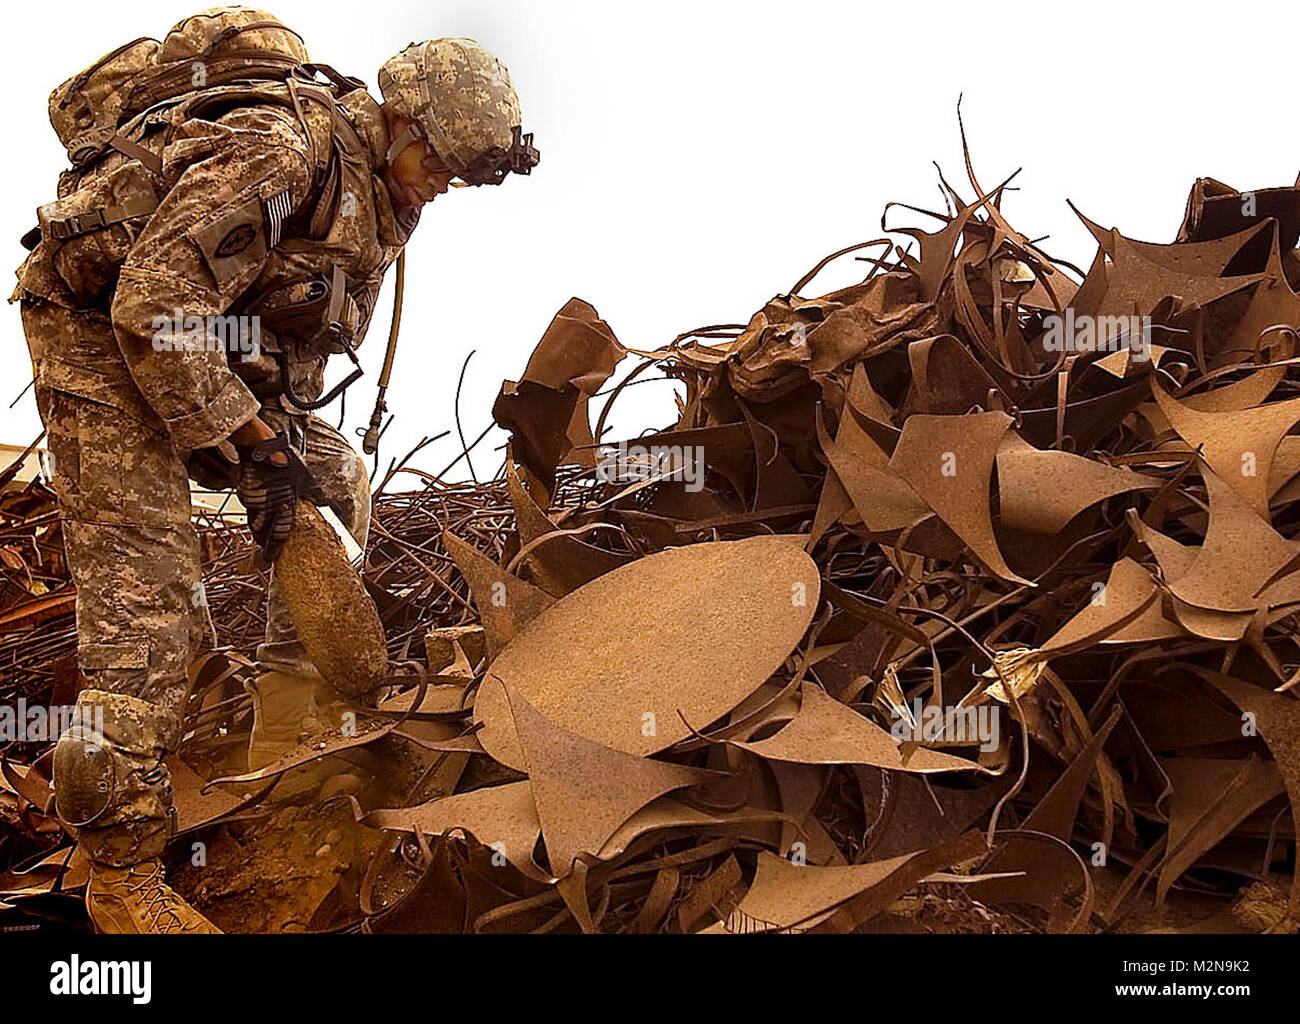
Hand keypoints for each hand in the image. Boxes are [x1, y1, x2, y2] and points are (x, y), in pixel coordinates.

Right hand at [234, 433, 324, 560]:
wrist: (261, 448)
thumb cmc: (285, 460)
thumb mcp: (306, 478)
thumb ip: (314, 493)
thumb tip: (323, 502)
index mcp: (285, 505)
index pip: (279, 534)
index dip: (275, 548)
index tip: (272, 558)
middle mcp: (267, 507)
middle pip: (263, 533)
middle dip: (265, 544)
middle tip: (266, 553)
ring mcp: (254, 501)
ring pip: (254, 523)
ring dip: (258, 532)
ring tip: (261, 537)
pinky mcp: (245, 494)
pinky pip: (248, 510)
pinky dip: (253, 516)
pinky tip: (257, 515)